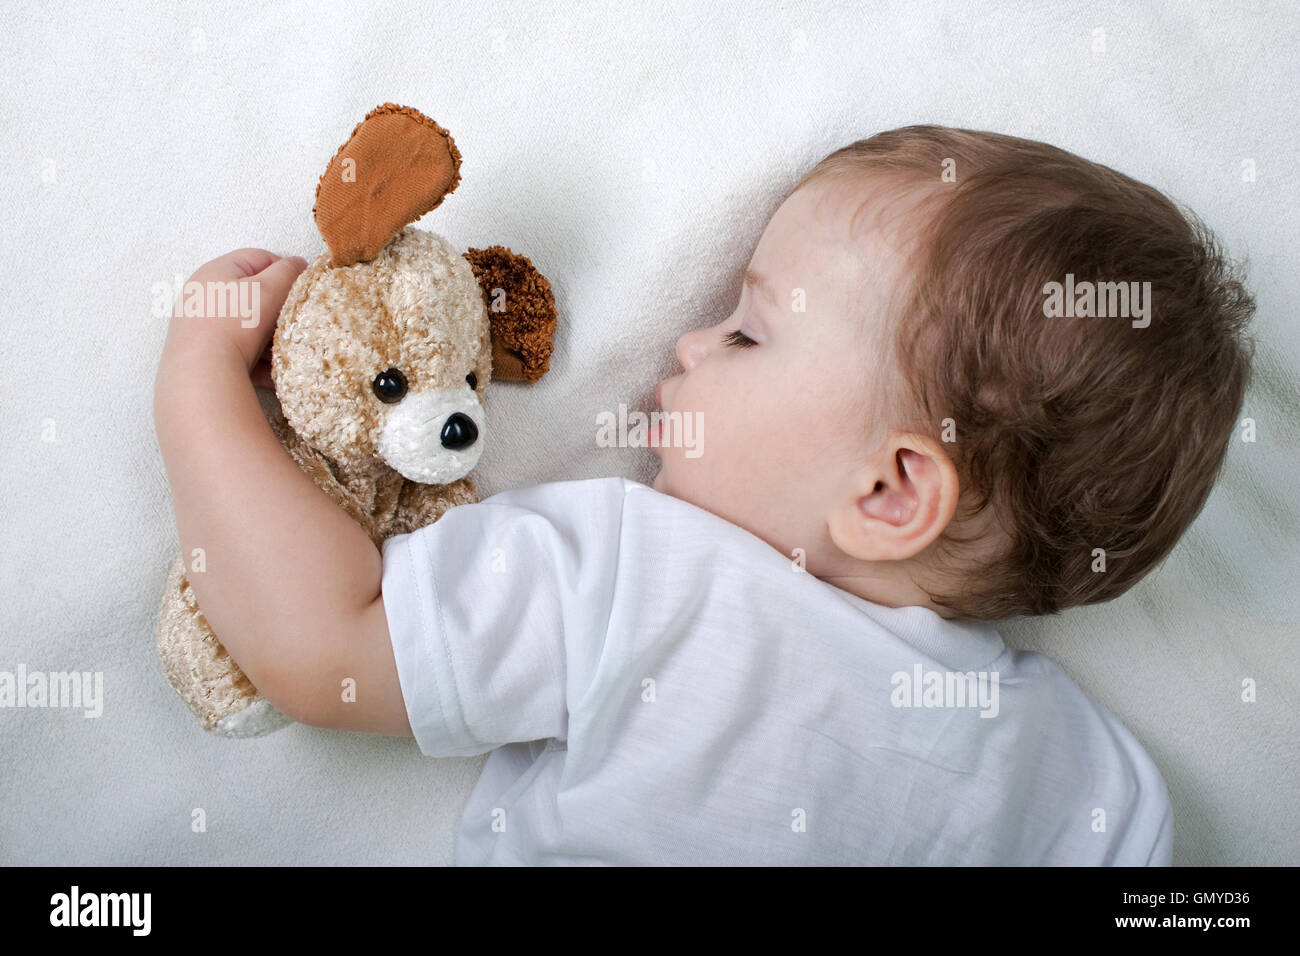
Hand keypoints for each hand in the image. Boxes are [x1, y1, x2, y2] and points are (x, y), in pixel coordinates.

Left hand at [159, 249, 307, 386]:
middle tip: (292, 324)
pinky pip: (236, 350)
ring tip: (281, 352)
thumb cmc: (235, 324)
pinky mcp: (200, 353)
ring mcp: (199, 325)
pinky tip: (269, 371)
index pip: (260, 258)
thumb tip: (299, 264)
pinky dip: (255, 359)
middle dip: (277, 311)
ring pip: (246, 326)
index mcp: (217, 270)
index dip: (286, 272)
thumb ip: (288, 272)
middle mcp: (203, 294)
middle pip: (253, 296)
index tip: (301, 291)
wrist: (202, 374)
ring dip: (269, 338)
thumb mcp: (268, 290)